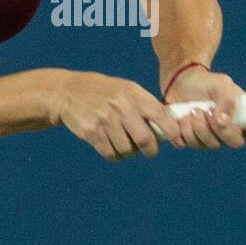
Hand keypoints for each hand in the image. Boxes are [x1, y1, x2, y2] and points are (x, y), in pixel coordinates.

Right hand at [53, 71, 184, 160]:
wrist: (68, 92)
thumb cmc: (105, 92)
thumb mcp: (126, 89)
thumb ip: (146, 105)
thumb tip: (171, 126)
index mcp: (134, 94)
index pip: (161, 116)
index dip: (172, 132)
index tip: (176, 140)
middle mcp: (121, 107)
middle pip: (145, 140)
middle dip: (151, 150)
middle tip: (150, 151)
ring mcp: (106, 120)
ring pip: (127, 150)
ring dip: (130, 153)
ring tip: (126, 145)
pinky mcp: (92, 132)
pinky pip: (111, 154)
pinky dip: (115, 155)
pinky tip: (113, 147)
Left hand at [164, 67, 245, 149]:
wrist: (180, 83)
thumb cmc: (207, 84)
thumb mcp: (221, 84)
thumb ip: (228, 99)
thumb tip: (224, 119)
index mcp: (245, 118)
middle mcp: (231, 132)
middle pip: (235, 143)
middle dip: (222, 129)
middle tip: (207, 111)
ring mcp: (211, 140)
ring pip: (209, 144)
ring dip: (198, 126)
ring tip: (192, 109)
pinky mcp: (190, 141)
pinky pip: (187, 144)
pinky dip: (182, 129)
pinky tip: (181, 118)